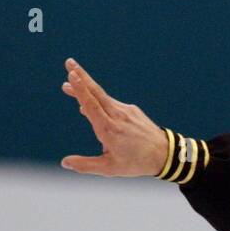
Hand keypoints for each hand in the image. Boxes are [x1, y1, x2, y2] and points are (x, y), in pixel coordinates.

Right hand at [60, 58, 167, 176]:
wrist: (164, 154)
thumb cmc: (136, 163)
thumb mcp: (109, 169)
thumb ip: (86, 165)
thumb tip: (65, 163)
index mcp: (109, 130)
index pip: (92, 106)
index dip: (80, 90)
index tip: (72, 76)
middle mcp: (117, 116)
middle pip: (96, 92)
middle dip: (81, 76)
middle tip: (68, 62)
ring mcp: (126, 111)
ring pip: (103, 96)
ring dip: (87, 87)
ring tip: (72, 79)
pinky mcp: (132, 110)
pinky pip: (112, 103)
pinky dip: (100, 100)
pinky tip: (91, 103)